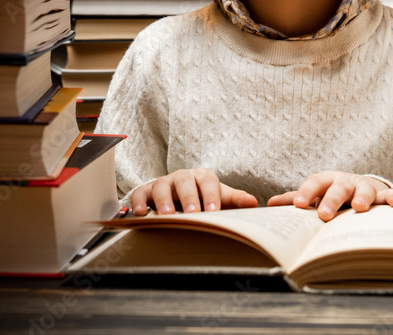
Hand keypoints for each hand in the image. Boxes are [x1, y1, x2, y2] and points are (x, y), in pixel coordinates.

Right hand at [130, 168, 257, 215]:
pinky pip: (140, 193)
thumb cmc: (203, 197)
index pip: (208, 181)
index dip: (210, 195)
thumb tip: (253, 202)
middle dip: (188, 197)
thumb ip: (235, 200)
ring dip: (164, 201)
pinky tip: (141, 213)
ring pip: (161, 186)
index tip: (213, 211)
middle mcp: (182, 177)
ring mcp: (163, 182)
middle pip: (184, 181)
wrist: (180, 195)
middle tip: (192, 213)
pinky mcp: (146, 190)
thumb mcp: (219, 197)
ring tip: (167, 215)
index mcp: (202, 177)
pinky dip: (139, 202)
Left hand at [266, 171, 392, 220]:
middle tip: (324, 215)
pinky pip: (388, 197)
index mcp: (326, 180)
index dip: (306, 193)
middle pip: (337, 189)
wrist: (362, 187)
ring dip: (362, 198)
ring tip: (360, 208)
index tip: (297, 205)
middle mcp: (345, 182)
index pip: (314, 183)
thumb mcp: (316, 193)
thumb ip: (296, 199)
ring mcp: (364, 187)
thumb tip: (270, 205)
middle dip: (331, 201)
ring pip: (363, 191)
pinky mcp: (381, 195)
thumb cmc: (333, 193)